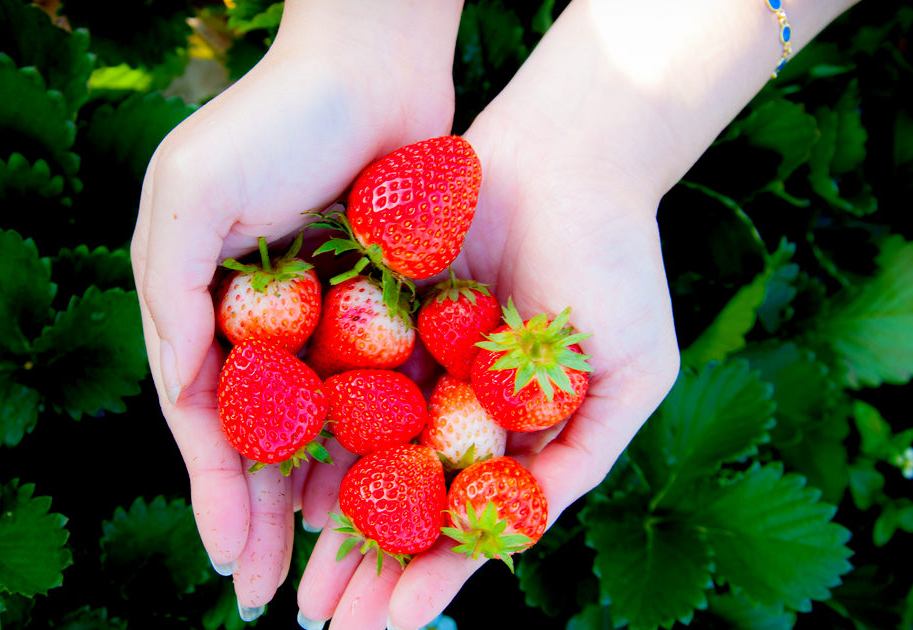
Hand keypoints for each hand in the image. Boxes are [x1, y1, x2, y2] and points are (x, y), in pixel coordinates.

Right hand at [130, 5, 458, 614]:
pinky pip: (365, 396)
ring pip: (309, 432)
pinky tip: (369, 496)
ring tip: (314, 569)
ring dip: (306, 500)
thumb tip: (176, 393)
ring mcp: (310, 321)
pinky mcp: (371, 312)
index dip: (213, 495)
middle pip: (254, 442)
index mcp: (195, 303)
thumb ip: (170, 293)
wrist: (374, 64)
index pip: (202, 420)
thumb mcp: (194, 194)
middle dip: (255, 520)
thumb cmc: (276, 120)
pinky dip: (363, 446)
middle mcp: (248, 321)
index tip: (229, 561)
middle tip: (266, 595)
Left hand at [293, 77, 680, 629]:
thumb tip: (516, 534)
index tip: (394, 628)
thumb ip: (580, 453)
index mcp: (515, 436)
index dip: (431, 578)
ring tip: (296, 584)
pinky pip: (339, 391)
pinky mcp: (376, 324)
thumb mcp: (627, 374)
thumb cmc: (614, 263)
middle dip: (368, 570)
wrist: (565, 155)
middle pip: (405, 508)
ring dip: (332, 526)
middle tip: (322, 627)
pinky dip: (315, 440)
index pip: (466, 525)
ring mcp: (416, 371)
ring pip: (364, 462)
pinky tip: (285, 490)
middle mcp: (458, 414)